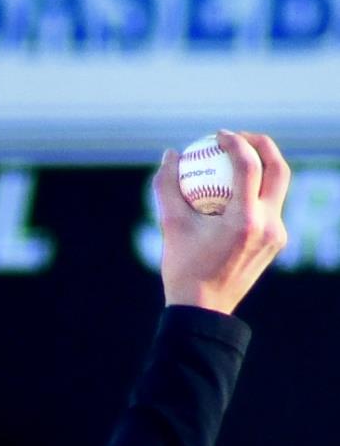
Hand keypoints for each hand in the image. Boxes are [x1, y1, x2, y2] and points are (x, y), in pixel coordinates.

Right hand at [154, 130, 290, 314]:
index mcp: (244, 220)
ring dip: (260, 168)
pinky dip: (255, 192)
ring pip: (278, 187)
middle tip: (238, 138)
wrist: (202, 309)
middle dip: (261, 145)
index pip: (249, 166)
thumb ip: (167, 186)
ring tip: (236, 162)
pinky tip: (233, 192)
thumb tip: (170, 155)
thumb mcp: (170, 226)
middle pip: (278, 169)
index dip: (235, 143)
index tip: (217, 136)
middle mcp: (268, 224)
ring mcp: (276, 234)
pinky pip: (270, 207)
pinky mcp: (276, 242)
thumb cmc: (183, 269)